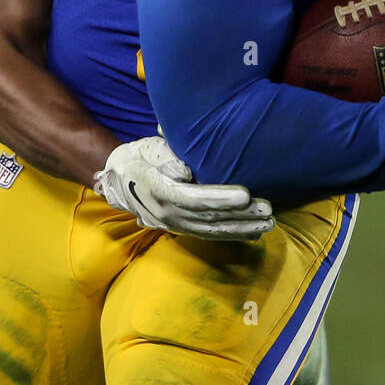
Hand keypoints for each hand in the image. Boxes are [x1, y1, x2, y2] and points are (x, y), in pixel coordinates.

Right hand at [94, 135, 274, 238]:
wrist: (117, 179)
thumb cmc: (139, 156)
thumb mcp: (148, 149)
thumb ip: (166, 157)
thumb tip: (186, 172)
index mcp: (159, 191)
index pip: (194, 198)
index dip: (221, 198)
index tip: (246, 195)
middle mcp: (166, 213)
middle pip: (208, 217)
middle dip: (241, 215)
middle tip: (268, 211)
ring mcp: (173, 224)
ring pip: (211, 230)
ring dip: (242, 228)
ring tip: (268, 224)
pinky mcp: (179, 228)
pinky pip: (207, 234)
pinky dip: (231, 235)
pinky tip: (252, 234)